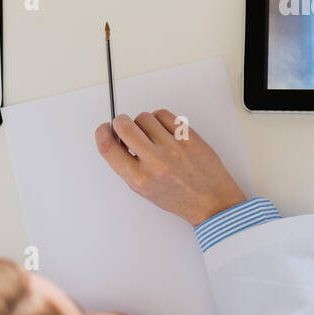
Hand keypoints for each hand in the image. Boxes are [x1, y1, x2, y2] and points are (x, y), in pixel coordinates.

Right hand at [93, 110, 245, 225]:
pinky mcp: (188, 137)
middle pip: (124, 125)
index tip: (105, 130)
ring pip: (144, 117)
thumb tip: (116, 138)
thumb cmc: (179, 197)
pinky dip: (160, 118)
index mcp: (139, 178)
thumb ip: (128, 165)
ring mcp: (173, 147)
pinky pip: (164, 114)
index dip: (102, 133)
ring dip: (142, 122)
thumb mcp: (144, 189)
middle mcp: (155, 162)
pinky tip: (163, 130)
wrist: (211, 201)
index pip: (108, 147)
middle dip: (120, 122)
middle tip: (124, 127)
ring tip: (150, 134)